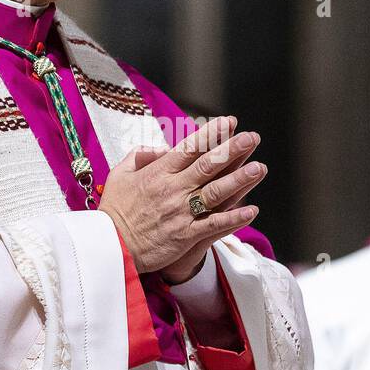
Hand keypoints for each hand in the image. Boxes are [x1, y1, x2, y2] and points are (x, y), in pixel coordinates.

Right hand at [98, 115, 267, 277]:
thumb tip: (162, 149)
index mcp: (158, 172)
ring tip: (260, 168)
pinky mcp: (185, 235)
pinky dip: (234, 217)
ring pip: (215, 192)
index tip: (229, 122)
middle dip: (232, 149)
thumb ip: (140, 156)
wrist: (109, 247)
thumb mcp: (119, 175)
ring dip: (239, 179)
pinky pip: (214, 224)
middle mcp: (172, 189)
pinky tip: (252, 210)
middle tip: (252, 137)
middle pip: (207, 165)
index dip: (212, 134)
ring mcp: (180, 212)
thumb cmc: (114, 210)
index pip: (190, 148)